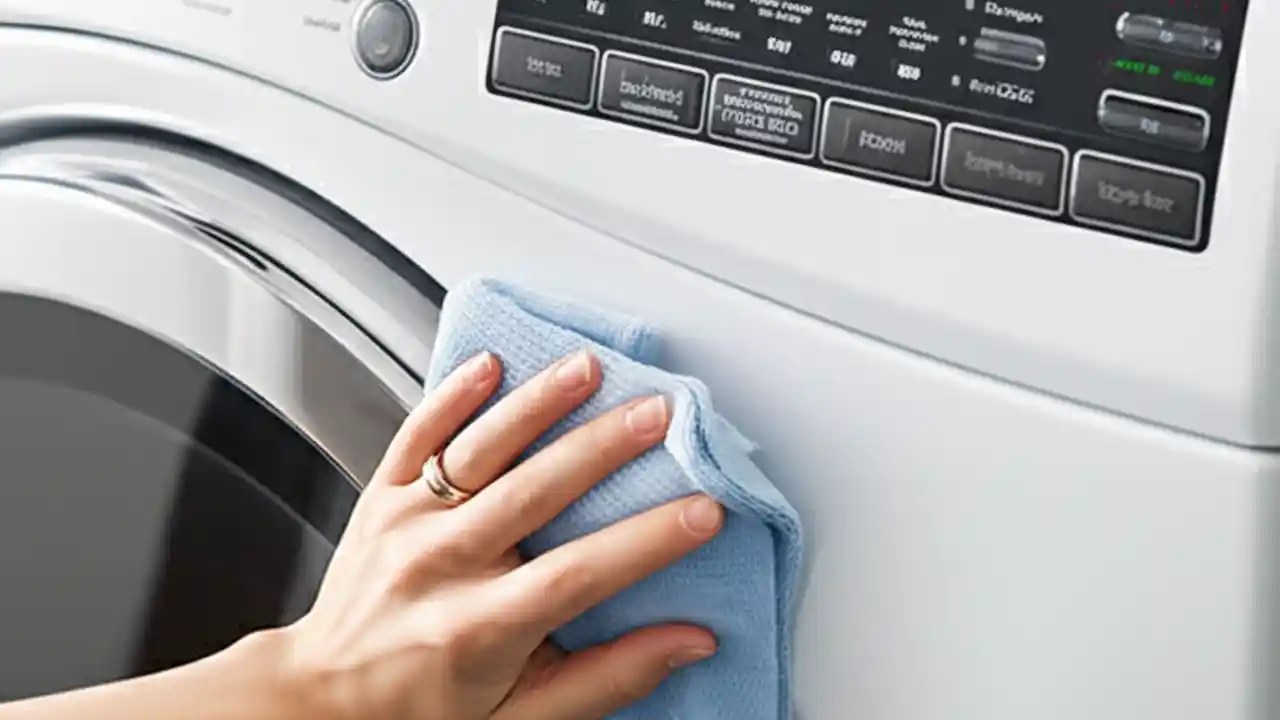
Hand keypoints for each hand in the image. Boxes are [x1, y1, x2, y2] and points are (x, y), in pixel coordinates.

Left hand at [280, 350, 723, 719]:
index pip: (577, 575)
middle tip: (659, 414)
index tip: (702, 512)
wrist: (324, 699)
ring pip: (478, 450)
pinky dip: (452, 396)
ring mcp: (406, 524)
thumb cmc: (424, 713)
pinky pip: (416, 435)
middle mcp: (439, 568)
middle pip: (532, 493)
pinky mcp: (382, 497)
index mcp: (478, 629)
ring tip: (588, 369)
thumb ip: (607, 680)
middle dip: (603, 446)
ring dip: (536, 403)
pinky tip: (491, 363)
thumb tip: (687, 642)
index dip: (645, 542)